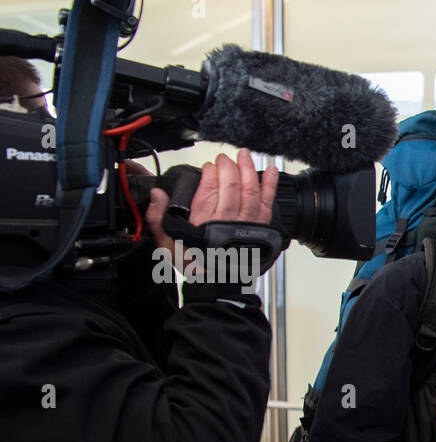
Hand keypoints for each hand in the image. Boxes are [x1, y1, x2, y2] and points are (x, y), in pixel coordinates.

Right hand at [145, 148, 278, 269]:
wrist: (220, 286)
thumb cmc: (198, 266)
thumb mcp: (169, 244)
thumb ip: (159, 219)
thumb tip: (157, 195)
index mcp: (203, 220)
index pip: (208, 186)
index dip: (211, 172)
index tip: (210, 166)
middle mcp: (227, 219)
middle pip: (231, 184)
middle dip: (228, 166)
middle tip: (225, 157)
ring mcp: (246, 223)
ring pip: (250, 190)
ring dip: (248, 169)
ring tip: (245, 155)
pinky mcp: (261, 228)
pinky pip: (267, 203)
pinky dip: (270, 186)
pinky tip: (271, 172)